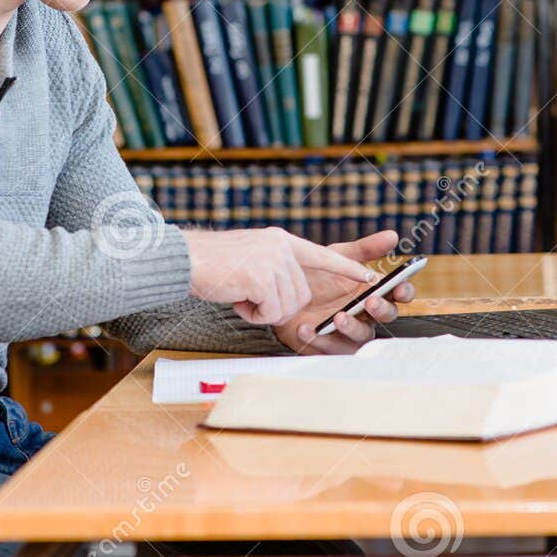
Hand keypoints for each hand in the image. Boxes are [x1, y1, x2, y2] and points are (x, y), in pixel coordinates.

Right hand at [182, 226, 377, 325]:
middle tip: (250, 296)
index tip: (369, 276)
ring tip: (241, 295)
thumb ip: (274, 267)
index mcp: (281, 241)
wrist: (186, 259)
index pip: (323, 255)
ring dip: (263, 311)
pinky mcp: (264, 278)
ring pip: (287, 306)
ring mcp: (274, 261)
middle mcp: (282, 248)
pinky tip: (237, 300)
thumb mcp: (251, 257)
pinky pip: (271, 313)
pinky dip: (253, 315)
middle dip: (277, 306)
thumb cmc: (213, 265)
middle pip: (301, 295)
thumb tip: (290, 294)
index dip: (347, 269)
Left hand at [273, 229, 416, 354]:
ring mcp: (349, 332)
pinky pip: (330, 349)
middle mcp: (366, 314)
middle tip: (369, 301)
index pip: (398, 294)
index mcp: (373, 290)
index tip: (399, 287)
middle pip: (385, 317)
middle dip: (380, 310)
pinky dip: (319, 340)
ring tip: (337, 317)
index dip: (403, 292)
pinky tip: (306, 327)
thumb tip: (393, 235)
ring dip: (352, 328)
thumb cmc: (318, 275)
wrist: (284, 289)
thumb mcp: (339, 256)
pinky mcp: (328, 345)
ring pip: (361, 337)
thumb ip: (365, 248)